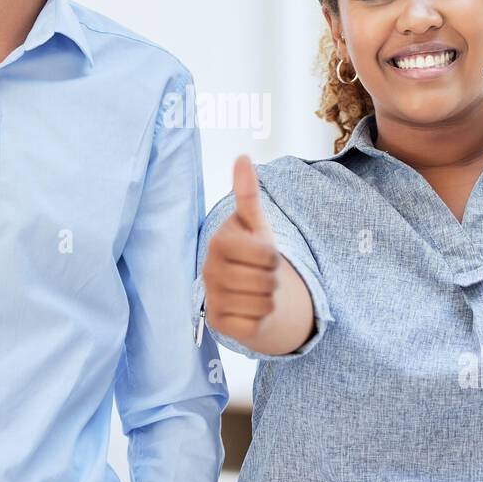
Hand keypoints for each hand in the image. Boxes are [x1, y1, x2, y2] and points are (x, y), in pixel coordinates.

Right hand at [201, 155, 281, 342]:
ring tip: (257, 292)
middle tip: (261, 276)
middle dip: (273, 279)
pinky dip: (261, 319)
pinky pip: (255, 324)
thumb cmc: (253, 256)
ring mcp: (211, 299)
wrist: (248, 294)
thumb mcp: (255, 225)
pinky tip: (250, 311)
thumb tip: (242, 157)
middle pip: (267, 280)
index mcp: (219, 242)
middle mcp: (209, 271)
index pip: (267, 254)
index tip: (264, 255)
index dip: (274, 256)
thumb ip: (248, 194)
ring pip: (264, 303)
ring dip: (268, 299)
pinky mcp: (218, 325)